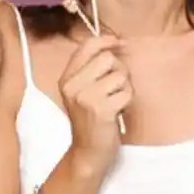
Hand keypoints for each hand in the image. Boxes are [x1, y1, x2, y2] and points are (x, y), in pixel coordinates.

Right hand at [60, 35, 131, 176]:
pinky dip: (127, 101)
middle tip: (114, 88)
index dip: (106, 41)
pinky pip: (126, 92)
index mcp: (66, 78)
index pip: (87, 46)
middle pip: (108, 58)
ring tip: (114, 101)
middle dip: (119, 70)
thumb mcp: (81, 91)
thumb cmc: (90, 120)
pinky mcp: (102, 110)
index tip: (119, 44)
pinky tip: (118, 111)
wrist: (88, 152)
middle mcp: (73, 86)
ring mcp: (86, 98)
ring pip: (120, 75)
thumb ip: (92, 68)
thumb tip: (117, 42)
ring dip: (124, 88)